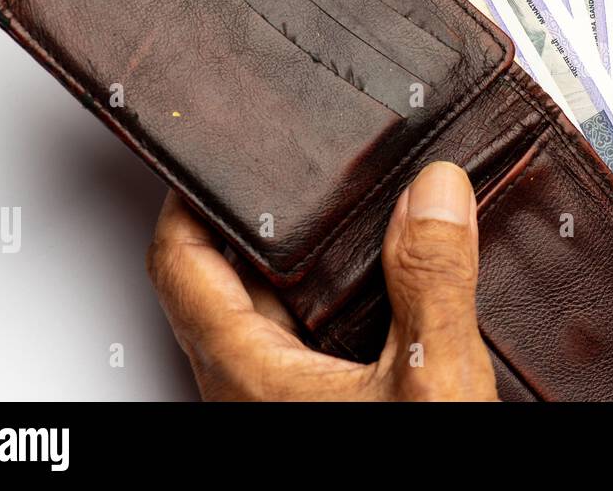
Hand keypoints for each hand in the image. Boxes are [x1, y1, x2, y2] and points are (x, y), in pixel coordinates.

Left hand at [146, 161, 496, 400]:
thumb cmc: (400, 488)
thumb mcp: (426, 386)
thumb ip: (430, 284)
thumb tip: (435, 195)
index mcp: (245, 372)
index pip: (178, 264)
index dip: (186, 200)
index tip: (211, 155)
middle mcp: (251, 392)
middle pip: (224, 286)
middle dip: (262, 226)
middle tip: (300, 176)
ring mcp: (284, 412)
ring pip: (273, 322)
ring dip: (306, 273)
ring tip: (355, 223)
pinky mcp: (326, 421)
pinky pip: (315, 354)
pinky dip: (343, 313)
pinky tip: (395, 303)